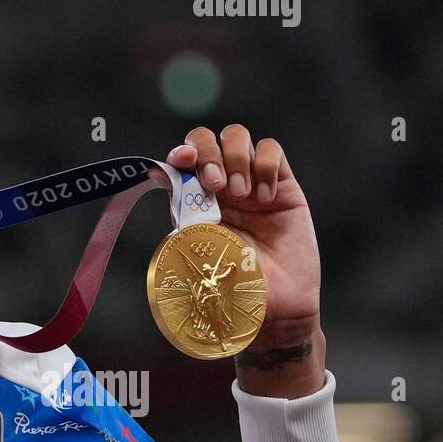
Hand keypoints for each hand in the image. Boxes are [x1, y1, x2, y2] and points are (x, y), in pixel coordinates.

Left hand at [166, 126, 325, 396]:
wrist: (277, 305)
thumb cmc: (232, 285)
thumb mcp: (197, 253)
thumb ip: (181, 218)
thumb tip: (160, 178)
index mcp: (193, 198)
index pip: (183, 158)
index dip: (182, 151)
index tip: (184, 160)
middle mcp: (219, 184)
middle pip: (206, 138)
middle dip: (208, 152)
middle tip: (215, 183)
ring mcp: (250, 180)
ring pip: (237, 136)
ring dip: (236, 158)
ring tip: (243, 194)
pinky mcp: (282, 184)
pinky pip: (272, 151)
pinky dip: (266, 165)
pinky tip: (266, 196)